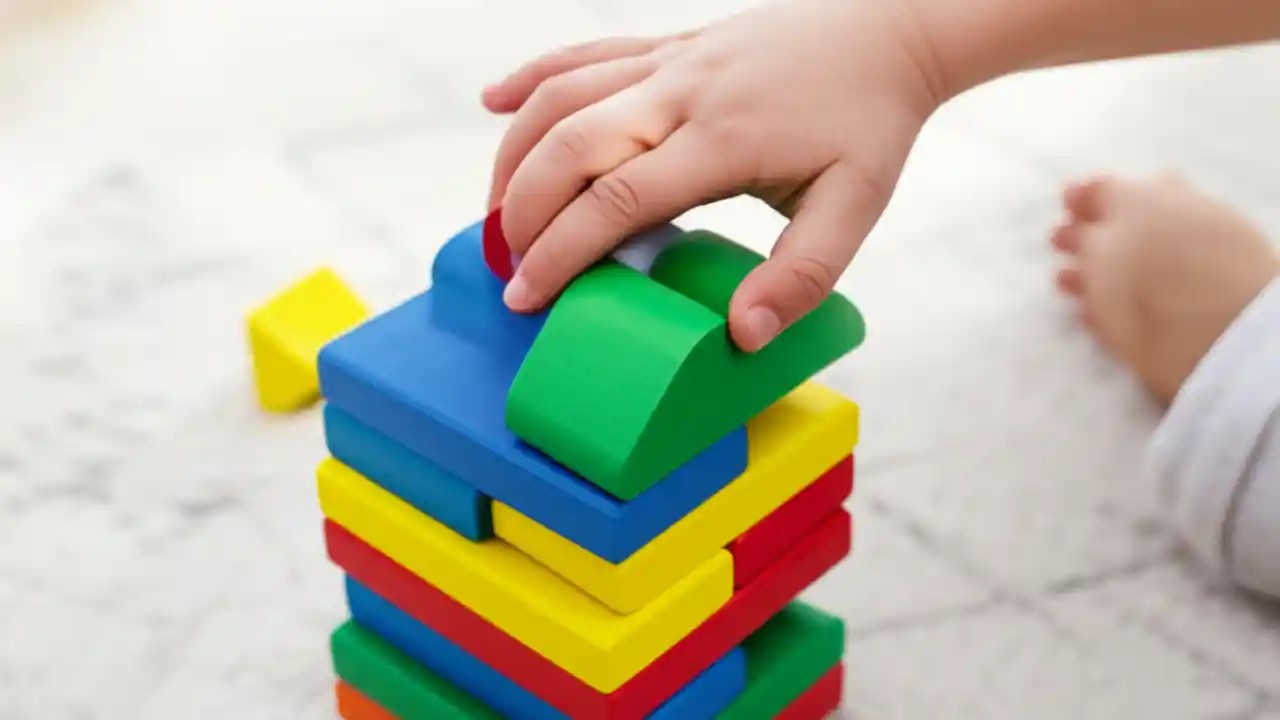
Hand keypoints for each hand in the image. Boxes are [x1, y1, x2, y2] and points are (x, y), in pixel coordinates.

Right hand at [483, 0, 945, 350]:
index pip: (616, 199)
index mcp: (724, 138)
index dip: (560, 252)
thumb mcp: (855, 206)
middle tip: (505, 267)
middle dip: (520, 210)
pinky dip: (531, 78)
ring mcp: (669, 60)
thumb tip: (743, 335)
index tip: (525, 297)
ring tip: (494, 213)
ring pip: (561, 95)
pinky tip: (494, 103)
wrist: (886, 30)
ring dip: (513, 154)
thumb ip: (800, 274)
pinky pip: (582, 53)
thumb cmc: (869, 122)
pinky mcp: (666, 43)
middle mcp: (683, 91)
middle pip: (569, 143)